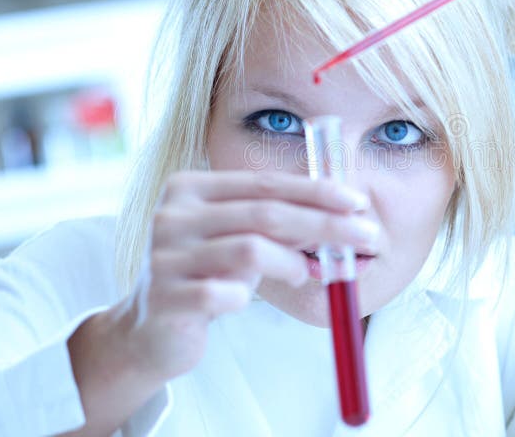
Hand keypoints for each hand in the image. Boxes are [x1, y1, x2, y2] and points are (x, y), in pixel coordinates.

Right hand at [109, 170, 377, 384]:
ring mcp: (164, 255)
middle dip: (325, 224)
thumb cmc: (206, 274)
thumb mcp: (240, 240)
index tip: (358, 201)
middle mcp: (173, 214)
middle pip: (266, 213)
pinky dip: (246, 296)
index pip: (266, 183)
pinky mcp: (164, 297)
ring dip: (290, 263)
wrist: (148, 330)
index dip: (316, 191)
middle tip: (366, 236)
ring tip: (302, 273)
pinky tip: (243, 299)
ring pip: (250, 250)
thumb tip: (343, 218)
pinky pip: (222, 293)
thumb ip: (280, 225)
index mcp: (191, 188)